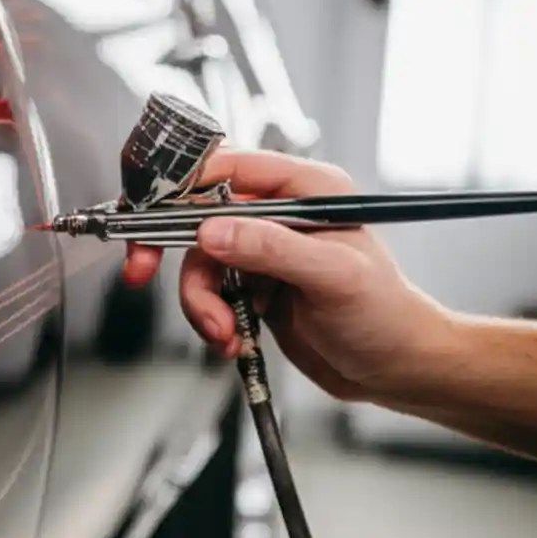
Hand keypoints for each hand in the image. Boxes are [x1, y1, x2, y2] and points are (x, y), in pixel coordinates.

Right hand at [122, 150, 452, 401]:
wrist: (395, 368)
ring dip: (198, 300)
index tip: (148, 212)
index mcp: (305, 190)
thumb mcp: (331, 277)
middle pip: (197, 214)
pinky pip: (208, 291)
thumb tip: (211, 232)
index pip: (228, 168)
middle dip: (167, 248)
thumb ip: (269, 249)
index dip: (181, 186)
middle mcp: (279, 214)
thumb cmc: (385, 316)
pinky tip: (232, 339)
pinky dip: (209, 316)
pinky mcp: (253, 284)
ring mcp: (263, 250)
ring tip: (221, 331)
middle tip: (140, 271)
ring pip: (198, 260)